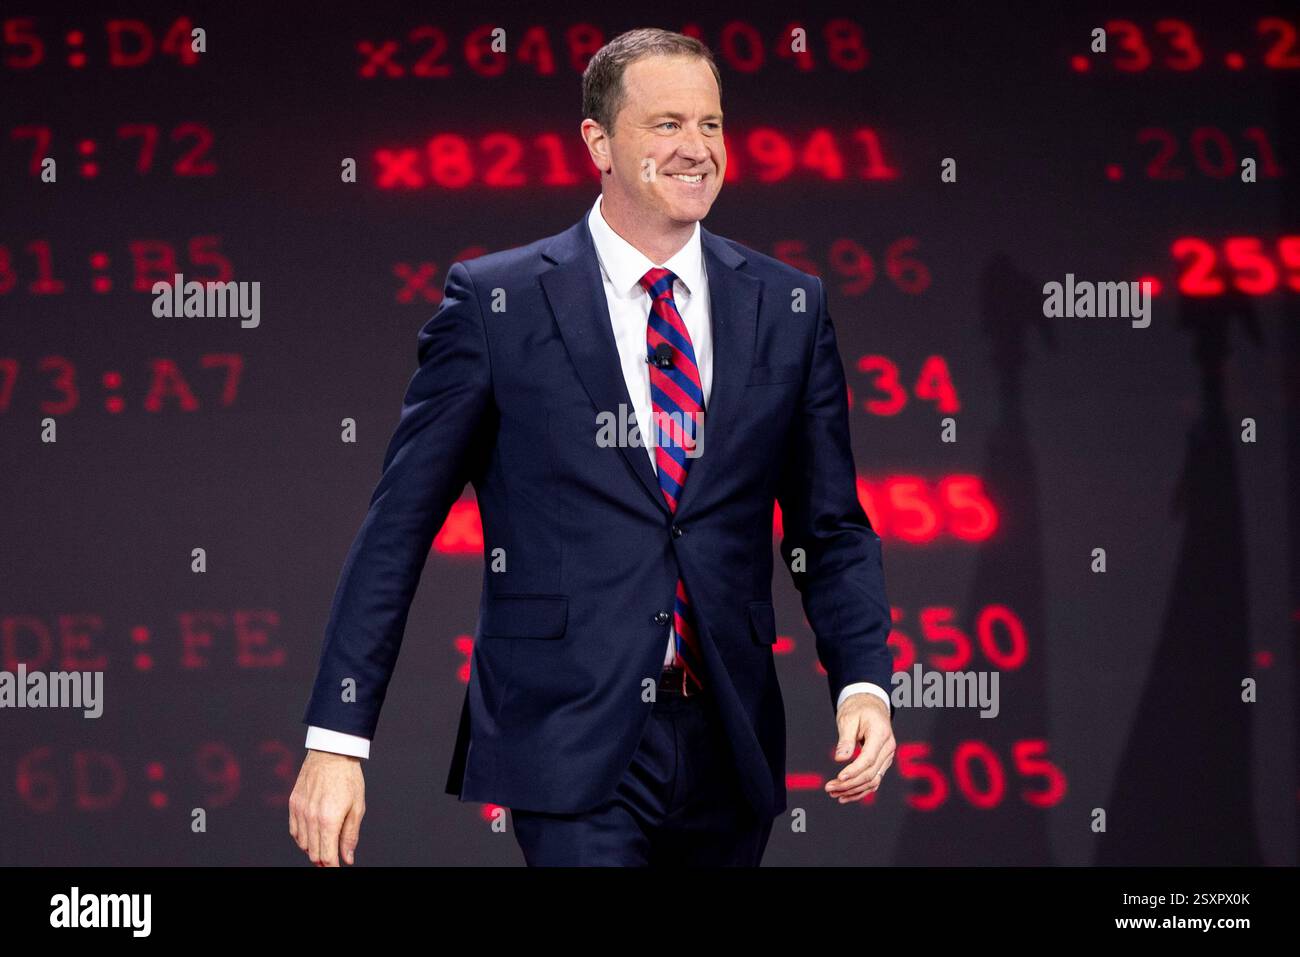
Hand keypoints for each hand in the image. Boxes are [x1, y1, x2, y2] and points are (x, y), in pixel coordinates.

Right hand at [289, 749, 365, 865]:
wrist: (332, 752)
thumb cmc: (348, 777)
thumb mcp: (357, 807)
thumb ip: (350, 835)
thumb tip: (348, 858)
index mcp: (329, 820)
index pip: (327, 856)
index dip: (332, 866)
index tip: (338, 867)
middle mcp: (311, 818)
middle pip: (313, 852)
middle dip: (324, 859)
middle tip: (333, 858)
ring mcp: (300, 811)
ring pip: (302, 844)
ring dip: (313, 848)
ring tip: (325, 844)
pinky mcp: (293, 803)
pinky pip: (294, 830)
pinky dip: (302, 837)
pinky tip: (312, 834)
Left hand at [826, 693, 893, 802]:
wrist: (871, 706)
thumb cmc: (858, 709)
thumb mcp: (848, 719)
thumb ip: (845, 739)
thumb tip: (839, 758)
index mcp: (881, 734)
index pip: (868, 758)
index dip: (853, 771)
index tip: (838, 778)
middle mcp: (888, 748)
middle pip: (870, 773)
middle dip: (849, 784)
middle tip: (828, 788)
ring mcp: (887, 757)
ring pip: (873, 781)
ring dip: (853, 790)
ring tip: (833, 794)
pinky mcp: (882, 763)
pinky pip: (873, 780)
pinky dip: (860, 790)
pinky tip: (844, 796)